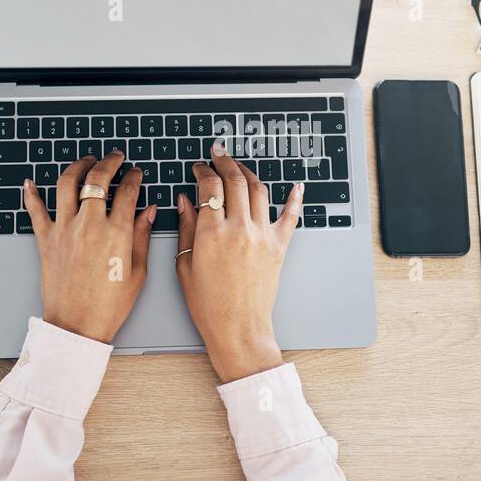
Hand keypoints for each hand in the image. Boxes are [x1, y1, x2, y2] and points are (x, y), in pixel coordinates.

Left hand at [23, 151, 154, 343]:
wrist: (77, 326)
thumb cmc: (109, 305)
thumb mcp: (138, 271)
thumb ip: (142, 236)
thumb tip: (149, 210)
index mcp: (117, 233)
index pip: (127, 191)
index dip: (134, 178)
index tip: (136, 174)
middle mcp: (90, 225)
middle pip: (98, 179)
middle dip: (110, 162)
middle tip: (115, 157)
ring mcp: (65, 230)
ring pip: (68, 184)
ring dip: (77, 166)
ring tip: (85, 161)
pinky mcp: (46, 240)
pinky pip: (35, 210)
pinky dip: (31, 194)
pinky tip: (30, 182)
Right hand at [175, 142, 304, 382]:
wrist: (238, 328)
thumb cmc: (208, 304)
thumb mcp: (185, 265)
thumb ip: (186, 228)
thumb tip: (185, 200)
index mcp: (212, 233)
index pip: (209, 186)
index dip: (204, 171)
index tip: (200, 166)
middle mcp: (239, 229)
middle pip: (235, 181)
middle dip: (225, 162)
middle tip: (218, 153)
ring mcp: (262, 236)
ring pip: (259, 191)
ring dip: (248, 173)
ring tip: (240, 166)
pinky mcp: (278, 247)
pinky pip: (290, 216)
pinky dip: (294, 198)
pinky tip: (296, 186)